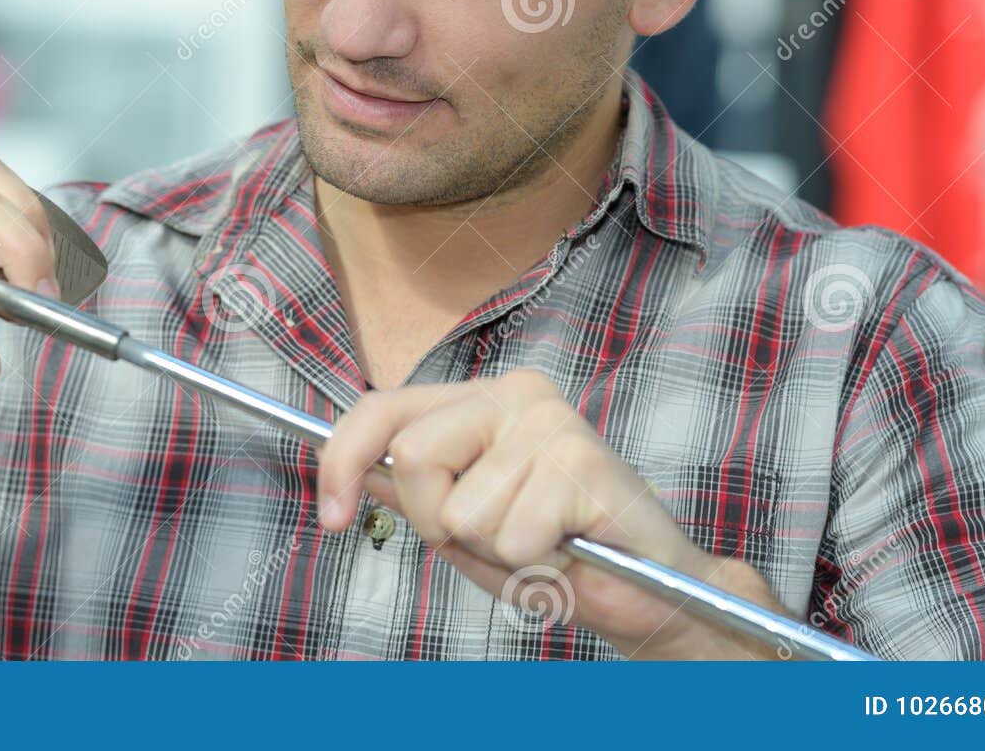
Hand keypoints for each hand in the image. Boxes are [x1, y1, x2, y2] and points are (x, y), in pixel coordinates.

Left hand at [315, 369, 788, 658]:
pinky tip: (567, 550)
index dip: (342, 461)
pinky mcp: (580, 462)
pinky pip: (510, 538)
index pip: (384, 409)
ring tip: (539, 546)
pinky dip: (533, 566)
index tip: (332, 517)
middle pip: (413, 458)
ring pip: (461, 510)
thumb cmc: (557, 553)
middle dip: (437, 520)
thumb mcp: (467, 522)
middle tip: (492, 539)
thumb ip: (416, 489)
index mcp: (482, 400)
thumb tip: (354, 471)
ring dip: (493, 551)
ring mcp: (550, 423)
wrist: (651, 591)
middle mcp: (516, 394)